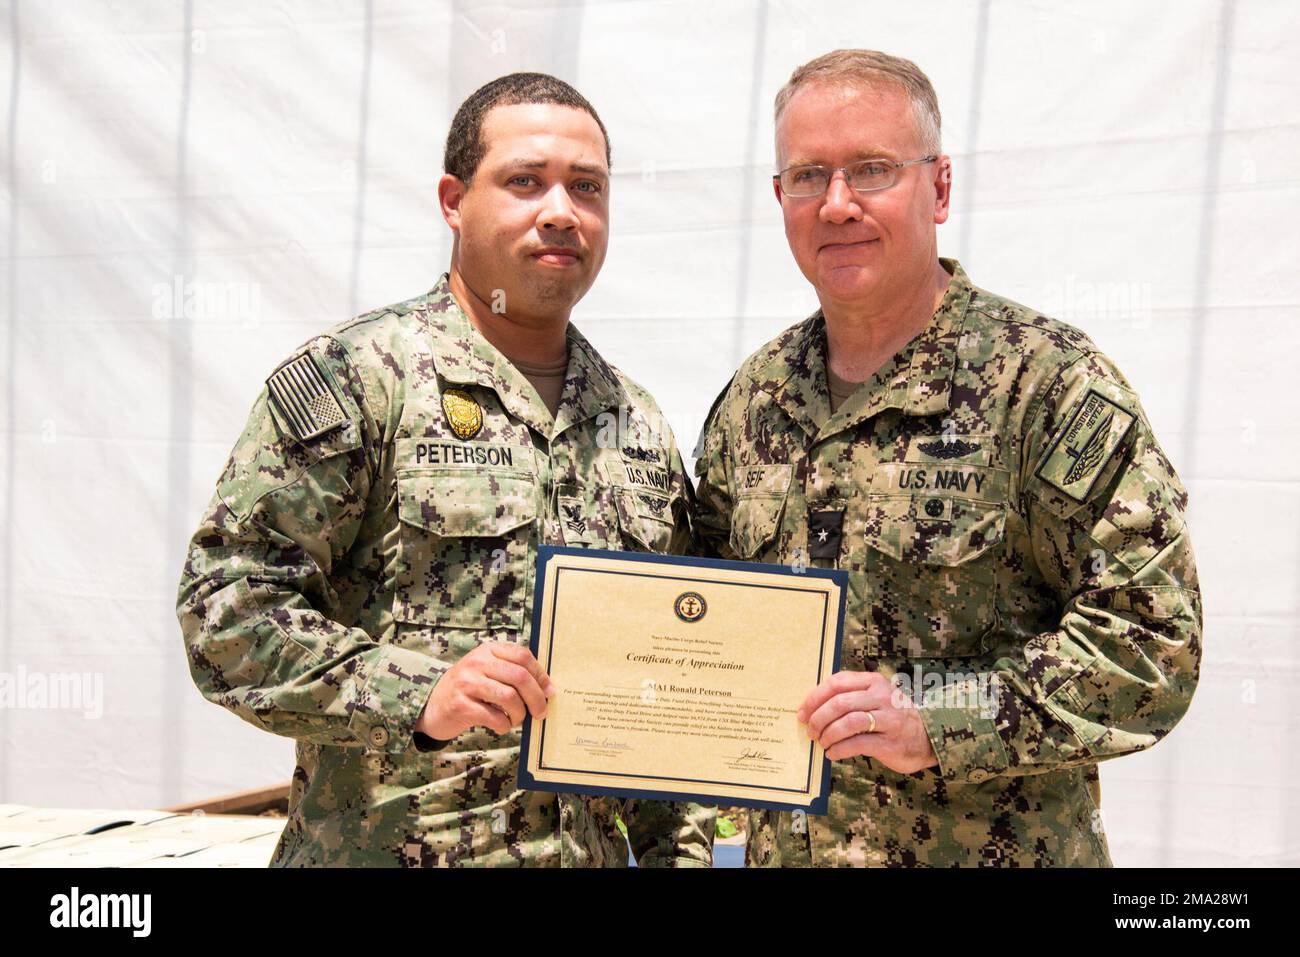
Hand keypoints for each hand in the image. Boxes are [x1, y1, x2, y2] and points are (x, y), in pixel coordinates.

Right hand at [415, 642, 554, 739]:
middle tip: (541, 713)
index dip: (540, 675)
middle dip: (536, 698)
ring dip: (519, 714)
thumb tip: (548, 690)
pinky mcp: (460, 705)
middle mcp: (477, 662)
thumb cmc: (469, 690)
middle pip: (520, 677)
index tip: (549, 692)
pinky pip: (494, 716)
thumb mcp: (488, 672)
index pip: (523, 656)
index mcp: (488, 650)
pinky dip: (504, 725)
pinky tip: (502, 725)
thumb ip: (514, 674)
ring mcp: (467, 682)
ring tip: (517, 720)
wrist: (432, 705)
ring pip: (509, 697)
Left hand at [798, 670, 938, 773]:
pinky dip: (839, 749)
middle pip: (839, 703)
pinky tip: (833, 753)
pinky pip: (857, 744)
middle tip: (810, 731)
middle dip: (818, 718)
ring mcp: (888, 719)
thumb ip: (850, 697)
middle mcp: (881, 697)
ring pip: (848, 722)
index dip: (814, 698)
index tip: (802, 712)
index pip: (837, 683)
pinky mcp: (890, 742)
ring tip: (822, 742)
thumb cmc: (892, 717)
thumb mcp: (875, 698)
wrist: (928, 738)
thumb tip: (812, 709)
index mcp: (873, 682)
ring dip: (828, 734)